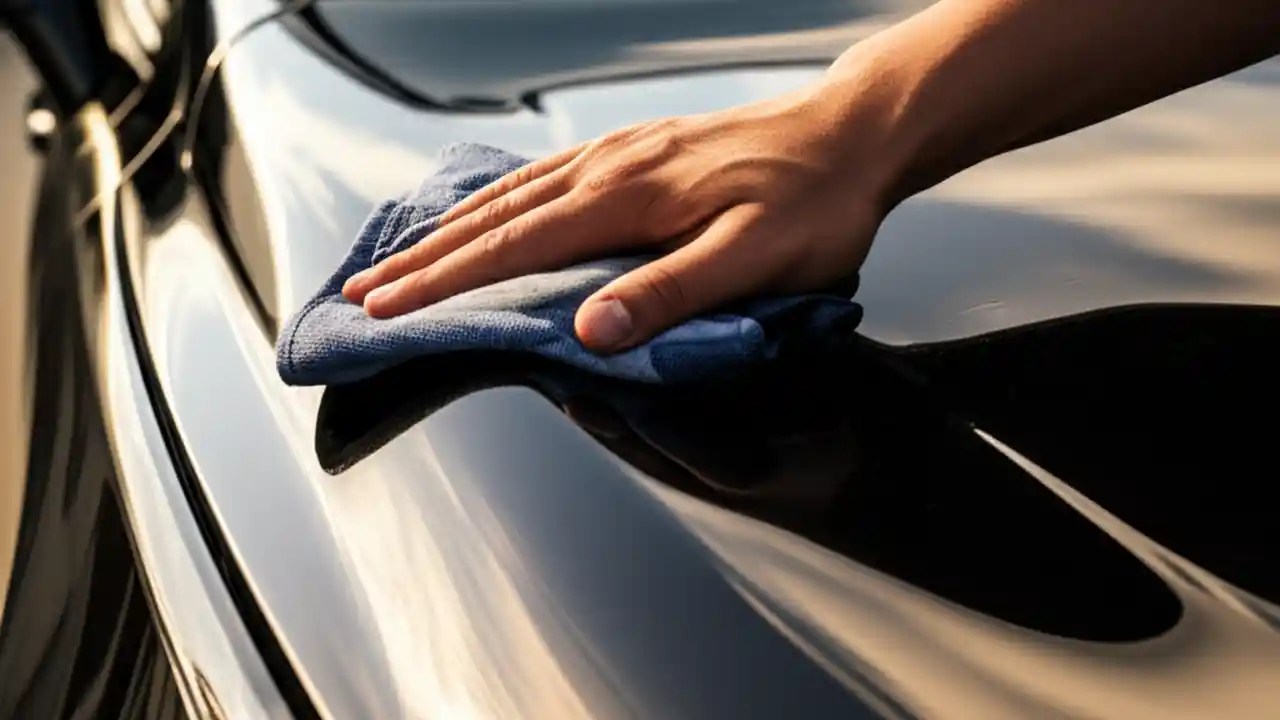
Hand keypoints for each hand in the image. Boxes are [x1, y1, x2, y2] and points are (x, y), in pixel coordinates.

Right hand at [342, 76, 899, 352]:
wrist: (850, 134)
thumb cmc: (814, 203)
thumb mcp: (756, 257)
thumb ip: (672, 291)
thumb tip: (589, 329)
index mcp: (627, 197)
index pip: (515, 248)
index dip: (446, 283)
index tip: (388, 309)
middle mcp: (608, 167)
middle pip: (496, 218)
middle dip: (424, 259)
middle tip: (364, 292)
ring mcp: (618, 152)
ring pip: (512, 191)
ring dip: (450, 227)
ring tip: (400, 256)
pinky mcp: (635, 148)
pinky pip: (544, 171)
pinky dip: (496, 195)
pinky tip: (486, 207)